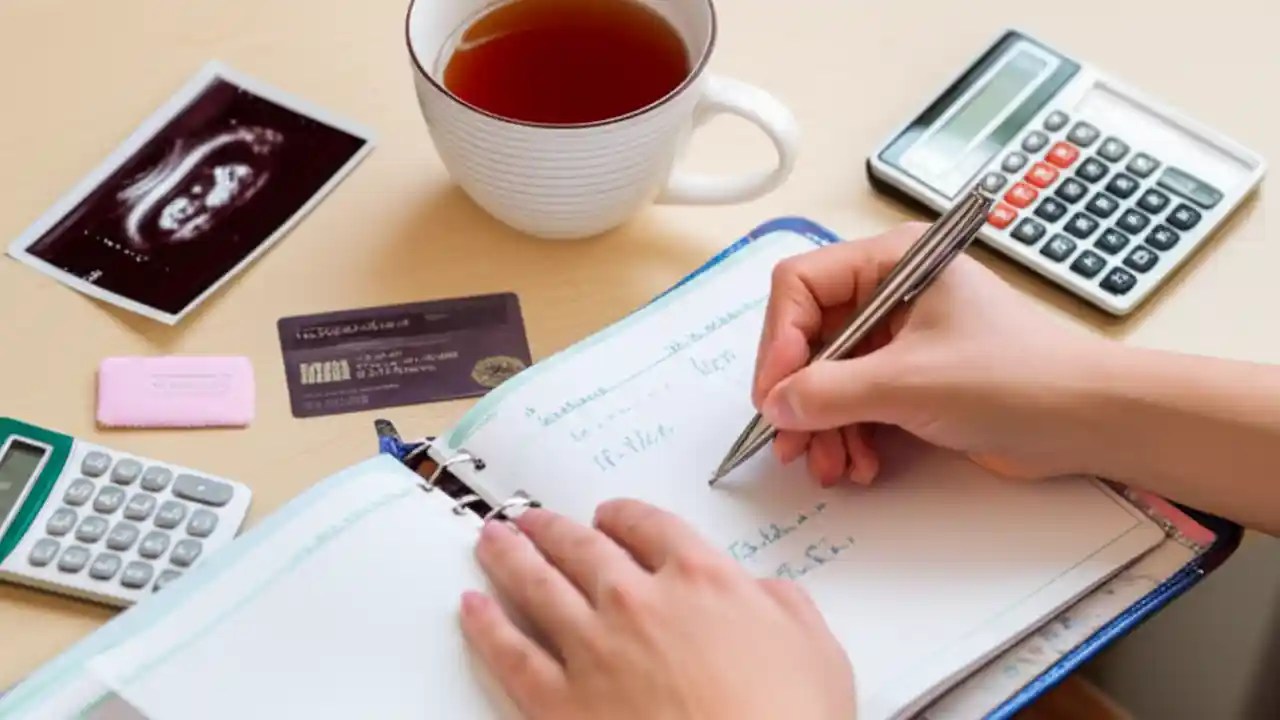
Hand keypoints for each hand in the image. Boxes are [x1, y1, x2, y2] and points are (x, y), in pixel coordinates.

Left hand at [459, 501, 855, 719]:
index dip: (625, 516)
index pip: (650, 526)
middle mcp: (639, 601)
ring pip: (538, 584)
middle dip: (554, 527)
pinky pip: (511, 653)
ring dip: (510, 555)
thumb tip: (762, 591)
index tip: (611, 516)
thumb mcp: (815, 649)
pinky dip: (486, 625)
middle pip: (584, 546)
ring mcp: (594, 648)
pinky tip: (472, 607)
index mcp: (702, 579)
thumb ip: (783, 603)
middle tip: (532, 517)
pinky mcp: (561, 701)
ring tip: (492, 539)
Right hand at [752, 222, 1109, 485]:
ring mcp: (900, 337)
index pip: (801, 285)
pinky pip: (854, 402)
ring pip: (828, 377)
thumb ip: (832, 392)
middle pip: (809, 337)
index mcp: (892, 262)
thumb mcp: (911, 383)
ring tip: (831, 466)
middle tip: (791, 442)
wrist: (1089, 421)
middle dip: (800, 395)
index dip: (779, 341)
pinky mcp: (911, 379)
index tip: (773, 395)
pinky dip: (848, 436)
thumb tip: (776, 405)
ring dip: (822, 426)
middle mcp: (890, 292)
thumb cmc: (1018, 378)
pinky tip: (860, 464)